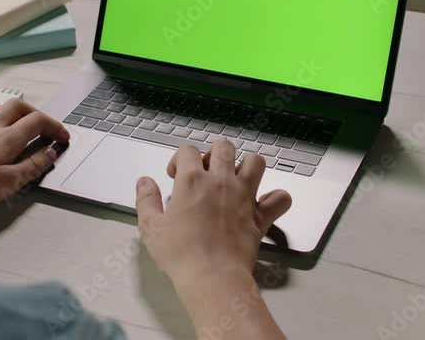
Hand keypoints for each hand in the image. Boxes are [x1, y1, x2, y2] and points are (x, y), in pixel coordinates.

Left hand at [0, 98, 68, 211]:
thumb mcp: (10, 182)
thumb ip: (33, 166)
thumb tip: (51, 152)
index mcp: (7, 138)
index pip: (37, 122)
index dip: (54, 126)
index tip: (63, 138)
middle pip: (16, 106)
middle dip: (34, 112)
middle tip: (42, 127)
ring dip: (5, 109)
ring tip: (12, 122)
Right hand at [135, 139, 291, 281]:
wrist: (212, 277)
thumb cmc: (181, 255)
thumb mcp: (151, 227)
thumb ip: (146, 200)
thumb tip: (144, 182)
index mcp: (193, 181)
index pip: (188, 150)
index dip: (180, 159)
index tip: (175, 175)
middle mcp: (221, 182)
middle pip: (223, 147)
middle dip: (213, 154)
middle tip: (206, 172)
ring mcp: (245, 196)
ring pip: (255, 162)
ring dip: (246, 164)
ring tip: (235, 177)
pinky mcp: (261, 216)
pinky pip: (280, 199)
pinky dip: (276, 198)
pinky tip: (265, 203)